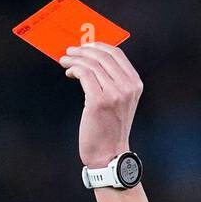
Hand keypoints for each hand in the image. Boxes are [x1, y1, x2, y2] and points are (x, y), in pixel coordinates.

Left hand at [58, 42, 142, 167]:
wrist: (108, 155)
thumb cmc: (109, 130)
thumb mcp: (121, 102)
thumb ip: (113, 81)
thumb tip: (93, 61)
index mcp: (135, 84)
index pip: (117, 54)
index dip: (98, 46)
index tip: (85, 46)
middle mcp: (127, 86)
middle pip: (103, 56)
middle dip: (83, 50)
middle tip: (71, 51)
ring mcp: (114, 93)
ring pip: (91, 64)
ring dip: (75, 59)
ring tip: (65, 61)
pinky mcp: (98, 101)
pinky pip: (84, 75)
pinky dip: (74, 69)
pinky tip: (69, 72)